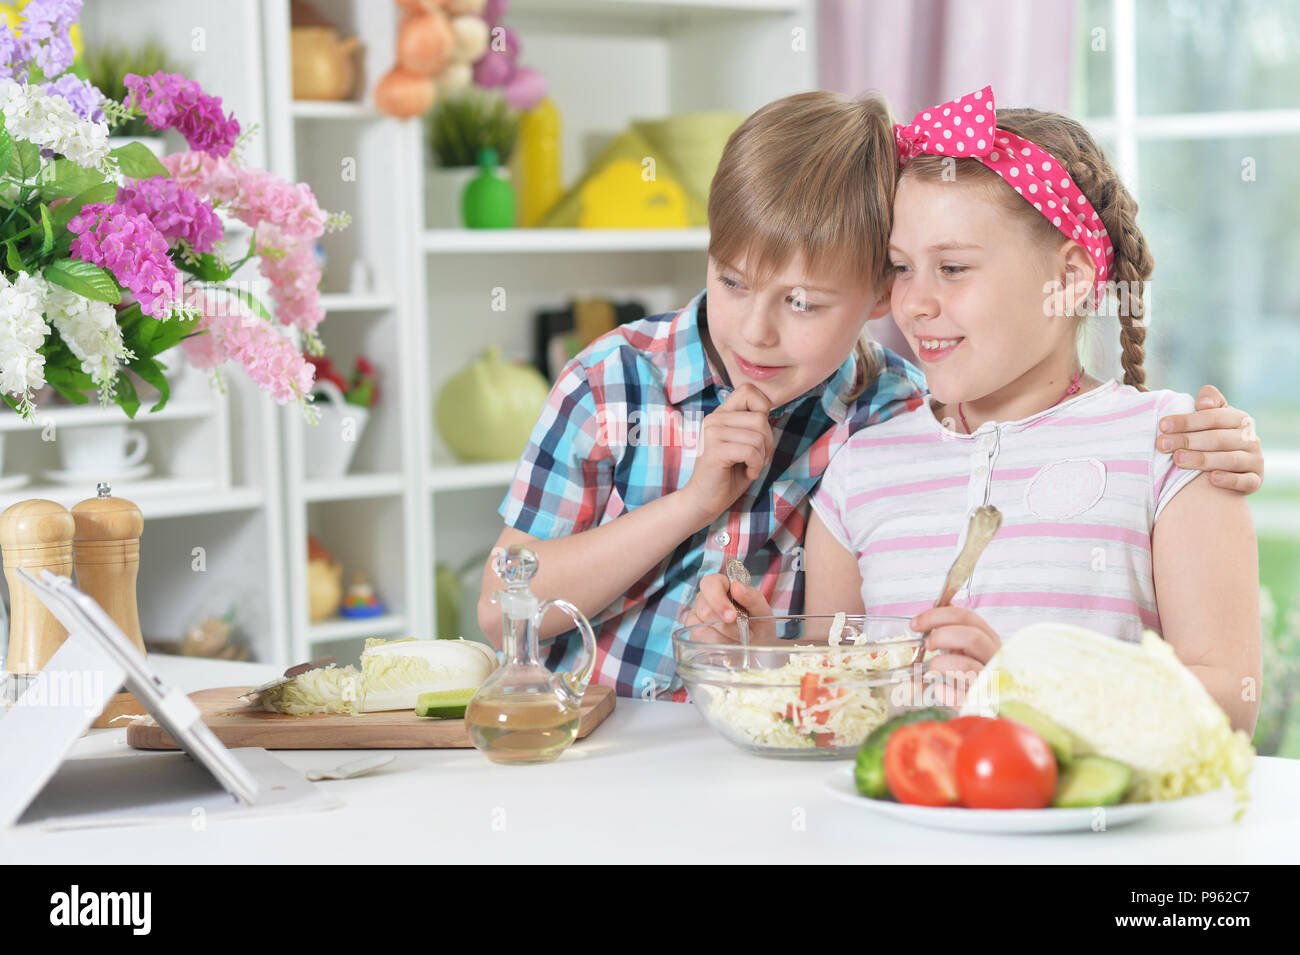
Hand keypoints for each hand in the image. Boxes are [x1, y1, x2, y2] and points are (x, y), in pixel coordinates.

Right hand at [680, 384, 774, 523]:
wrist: (705, 501)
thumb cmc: (728, 475)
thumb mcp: (745, 444)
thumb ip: (754, 426)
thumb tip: (771, 413)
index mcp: (721, 415)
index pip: (748, 390)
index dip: (764, 408)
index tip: (760, 433)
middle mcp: (714, 419)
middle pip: (760, 418)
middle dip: (768, 442)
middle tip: (759, 459)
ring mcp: (712, 433)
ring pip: (758, 436)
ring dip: (761, 457)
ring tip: (751, 466)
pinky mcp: (714, 450)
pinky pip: (750, 451)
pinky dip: (756, 465)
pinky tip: (747, 472)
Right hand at [682, 572, 775, 643]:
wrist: (758, 648)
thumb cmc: (759, 625)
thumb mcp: (763, 611)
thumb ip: (752, 597)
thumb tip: (736, 586)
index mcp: (722, 586)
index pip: (710, 584)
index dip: (718, 599)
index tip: (732, 616)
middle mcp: (706, 599)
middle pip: (706, 609)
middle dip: (727, 625)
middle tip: (743, 633)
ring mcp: (698, 616)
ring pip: (702, 626)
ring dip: (725, 636)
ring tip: (739, 638)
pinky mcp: (694, 633)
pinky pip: (700, 639)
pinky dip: (718, 644)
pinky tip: (728, 644)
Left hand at [908, 606, 1001, 707]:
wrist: (988, 706)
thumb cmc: (973, 674)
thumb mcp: (964, 647)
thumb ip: (954, 627)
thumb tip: (938, 603)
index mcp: (989, 640)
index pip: (967, 617)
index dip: (938, 616)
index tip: (916, 623)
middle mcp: (994, 657)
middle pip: (972, 636)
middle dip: (942, 636)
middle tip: (926, 645)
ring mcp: (991, 681)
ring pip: (966, 665)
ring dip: (941, 663)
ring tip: (931, 668)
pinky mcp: (983, 703)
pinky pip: (961, 696)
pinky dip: (945, 692)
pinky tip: (938, 690)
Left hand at [1157, 384, 1263, 493]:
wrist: (1230, 468)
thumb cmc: (1212, 436)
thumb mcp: (1210, 416)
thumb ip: (1208, 402)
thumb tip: (1203, 404)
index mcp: (1239, 419)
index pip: (1213, 417)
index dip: (1187, 421)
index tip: (1162, 425)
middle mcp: (1250, 438)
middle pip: (1218, 438)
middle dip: (1188, 440)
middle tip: (1163, 444)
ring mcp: (1255, 460)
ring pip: (1230, 459)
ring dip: (1203, 459)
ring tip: (1178, 459)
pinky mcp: (1256, 480)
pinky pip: (1246, 481)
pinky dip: (1230, 480)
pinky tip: (1212, 479)